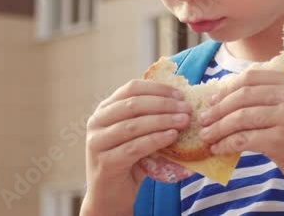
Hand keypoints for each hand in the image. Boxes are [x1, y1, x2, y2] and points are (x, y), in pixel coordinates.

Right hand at [81, 80, 192, 215]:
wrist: (110, 195)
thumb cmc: (128, 160)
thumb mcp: (137, 134)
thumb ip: (149, 117)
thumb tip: (181, 101)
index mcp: (105, 109)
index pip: (131, 88)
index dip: (158, 89)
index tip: (180, 94)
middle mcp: (97, 122)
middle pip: (133, 104)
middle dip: (164, 104)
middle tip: (186, 109)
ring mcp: (97, 142)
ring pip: (134, 125)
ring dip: (163, 121)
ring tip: (184, 121)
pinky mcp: (105, 163)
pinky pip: (134, 147)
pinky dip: (155, 140)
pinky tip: (172, 136)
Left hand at [197, 69, 283, 193]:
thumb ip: (274, 99)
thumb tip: (231, 100)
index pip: (251, 77)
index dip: (227, 88)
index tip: (213, 100)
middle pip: (242, 96)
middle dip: (218, 108)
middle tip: (203, 119)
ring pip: (240, 118)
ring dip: (218, 128)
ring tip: (206, 136)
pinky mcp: (280, 141)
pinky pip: (243, 139)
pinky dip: (226, 144)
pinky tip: (219, 149)